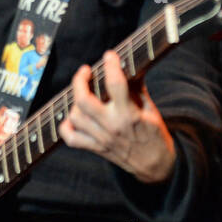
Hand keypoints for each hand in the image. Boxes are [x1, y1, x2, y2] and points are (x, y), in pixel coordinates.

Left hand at [59, 50, 176, 183]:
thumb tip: (127, 65)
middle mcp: (112, 126)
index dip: (111, 65)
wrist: (155, 166)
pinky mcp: (95, 148)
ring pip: (75, 116)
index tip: (109, 56)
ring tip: (82, 93)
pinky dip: (66, 126)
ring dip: (75, 101)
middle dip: (80, 81)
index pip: (116, 85)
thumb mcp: (150, 109)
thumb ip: (136, 88)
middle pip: (83, 100)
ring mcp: (101, 139)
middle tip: (85, 71)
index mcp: (129, 114)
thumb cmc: (154, 134)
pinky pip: (71, 138)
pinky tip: (73, 117)